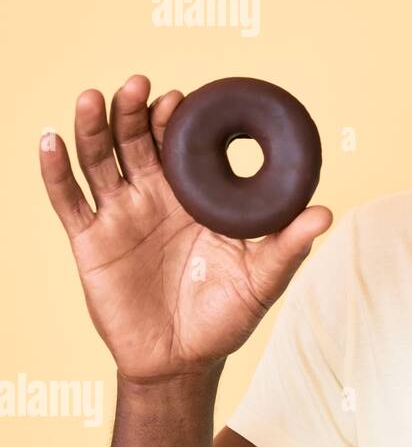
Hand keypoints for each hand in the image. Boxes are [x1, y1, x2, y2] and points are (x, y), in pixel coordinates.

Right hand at [39, 75, 331, 383]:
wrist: (184, 361)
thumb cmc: (227, 315)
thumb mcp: (264, 278)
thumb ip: (289, 244)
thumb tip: (326, 213)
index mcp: (195, 197)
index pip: (180, 146)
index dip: (175, 119)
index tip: (180, 98)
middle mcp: (155, 197)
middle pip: (136, 142)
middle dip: (134, 111)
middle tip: (139, 85)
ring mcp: (121, 216)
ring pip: (100, 160)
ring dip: (94, 127)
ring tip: (95, 97)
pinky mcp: (91, 242)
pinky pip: (68, 201)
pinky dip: (55, 170)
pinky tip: (50, 141)